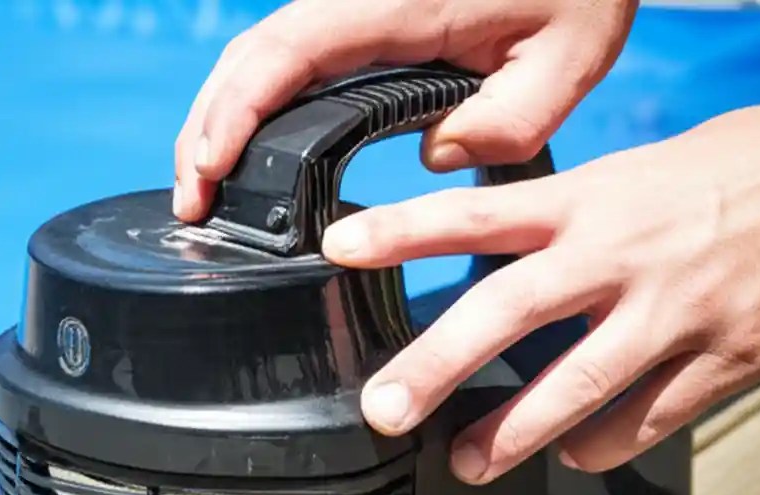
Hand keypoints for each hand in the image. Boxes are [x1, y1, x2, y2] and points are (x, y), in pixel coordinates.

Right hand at [173, 0, 638, 220]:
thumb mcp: (568, 59)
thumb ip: (505, 121)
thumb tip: (434, 157)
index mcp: (394, 4)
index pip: (289, 53)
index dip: (238, 110)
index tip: (211, 168)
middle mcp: (356, 1)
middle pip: (250, 58)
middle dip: (206, 129)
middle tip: (191, 207)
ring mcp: (348, 10)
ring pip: (255, 58)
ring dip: (217, 120)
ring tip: (200, 190)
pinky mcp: (352, 23)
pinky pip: (281, 61)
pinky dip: (247, 106)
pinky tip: (239, 151)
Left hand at [321, 104, 759, 482]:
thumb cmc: (714, 180)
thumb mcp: (621, 180)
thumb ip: (551, 221)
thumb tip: (470, 254)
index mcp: (587, 201)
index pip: (476, 212)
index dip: (403, 229)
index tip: (339, 247)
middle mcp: (619, 255)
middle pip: (510, 309)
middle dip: (437, 364)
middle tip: (384, 408)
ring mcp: (673, 310)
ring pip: (580, 385)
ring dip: (514, 433)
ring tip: (466, 464)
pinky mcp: (726, 357)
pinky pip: (649, 419)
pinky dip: (601, 445)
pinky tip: (572, 454)